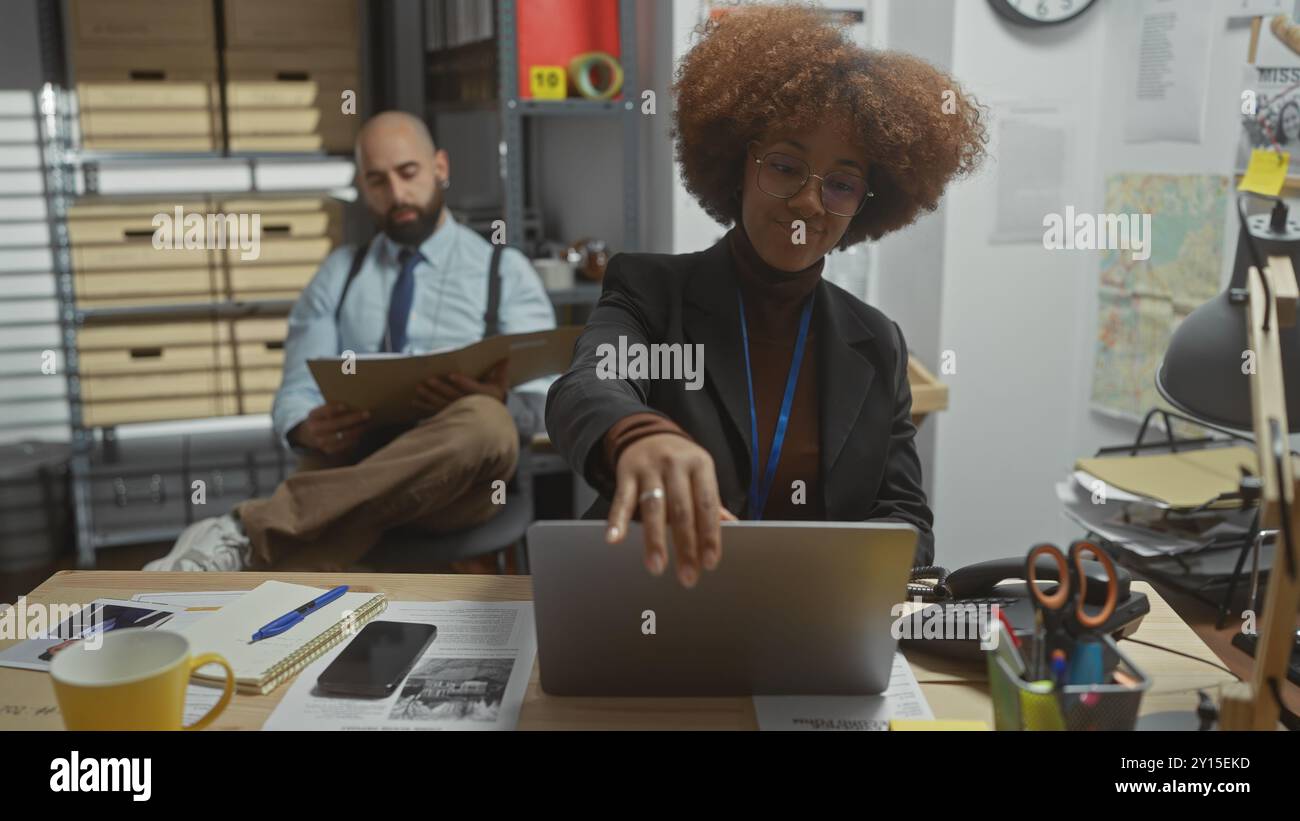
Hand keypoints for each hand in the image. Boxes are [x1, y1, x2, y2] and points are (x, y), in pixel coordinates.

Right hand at [290, 402, 370, 454]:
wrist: (308, 436)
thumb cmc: (320, 419)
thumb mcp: (321, 411)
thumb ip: (332, 408)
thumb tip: (352, 405)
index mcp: (313, 416)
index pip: (324, 411)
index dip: (334, 408)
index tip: (346, 405)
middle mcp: (315, 430)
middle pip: (336, 424)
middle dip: (354, 419)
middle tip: (367, 414)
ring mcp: (321, 441)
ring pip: (343, 435)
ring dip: (358, 430)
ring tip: (367, 424)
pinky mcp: (329, 450)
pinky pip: (345, 445)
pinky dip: (355, 439)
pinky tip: (361, 433)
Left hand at [413, 358, 507, 416]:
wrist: (488, 422)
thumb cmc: (494, 401)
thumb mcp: (500, 386)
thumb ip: (501, 371)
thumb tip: (506, 356)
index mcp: (481, 395)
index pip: (471, 388)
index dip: (462, 382)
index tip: (452, 375)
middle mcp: (468, 404)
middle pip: (452, 395)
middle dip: (440, 388)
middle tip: (428, 380)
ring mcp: (456, 412)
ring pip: (441, 403)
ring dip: (429, 396)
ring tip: (419, 388)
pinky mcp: (448, 417)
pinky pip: (435, 412)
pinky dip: (424, 407)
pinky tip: (415, 401)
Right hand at [606, 433, 736, 587]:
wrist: (646, 433)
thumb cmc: (679, 462)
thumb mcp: (700, 473)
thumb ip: (711, 503)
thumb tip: (732, 527)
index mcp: (700, 465)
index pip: (707, 505)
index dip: (709, 535)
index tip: (710, 562)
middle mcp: (675, 465)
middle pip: (681, 511)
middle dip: (685, 546)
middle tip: (688, 576)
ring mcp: (649, 468)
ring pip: (653, 507)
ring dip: (654, 540)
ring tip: (657, 567)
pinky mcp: (626, 473)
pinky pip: (622, 499)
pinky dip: (617, 520)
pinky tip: (614, 539)